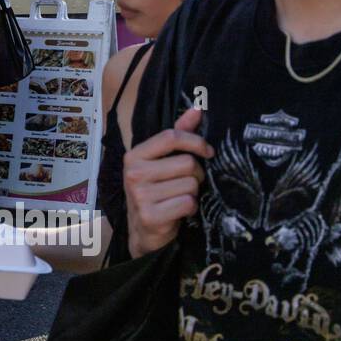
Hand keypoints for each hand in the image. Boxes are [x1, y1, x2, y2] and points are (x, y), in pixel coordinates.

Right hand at [124, 108, 212, 257]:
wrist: (142, 232)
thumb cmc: (155, 191)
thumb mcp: (161, 162)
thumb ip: (178, 135)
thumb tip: (197, 109)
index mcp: (134, 155)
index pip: (170, 136)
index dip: (195, 142)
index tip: (207, 152)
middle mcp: (133, 173)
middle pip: (187, 163)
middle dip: (196, 175)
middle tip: (186, 183)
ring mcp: (139, 195)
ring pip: (190, 185)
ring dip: (192, 193)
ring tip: (178, 198)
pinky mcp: (150, 216)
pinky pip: (187, 203)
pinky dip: (189, 209)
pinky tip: (178, 212)